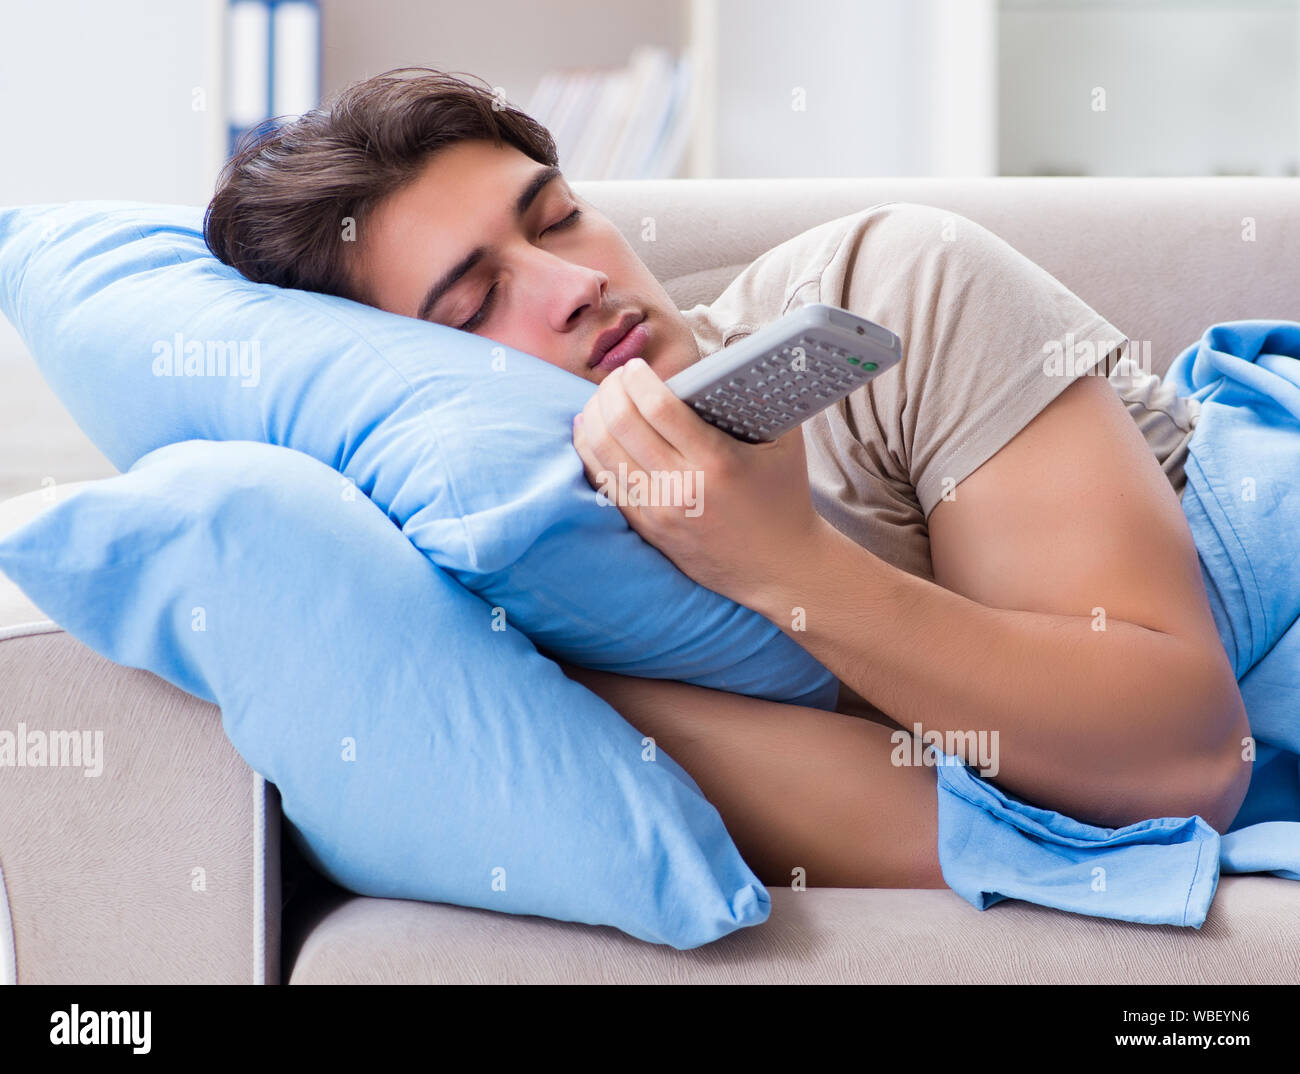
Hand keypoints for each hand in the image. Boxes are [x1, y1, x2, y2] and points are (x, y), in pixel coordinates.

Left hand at [571, 356, 826, 608]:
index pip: (657, 407)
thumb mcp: (784, 442)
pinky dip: (590, 451)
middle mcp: (682, 488)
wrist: (779, 566)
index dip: (636, 379)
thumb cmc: (784, 497)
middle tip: (616, 378)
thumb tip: (725, 358)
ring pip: (602, 453)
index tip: (635, 367)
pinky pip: (603, 482)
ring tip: (601, 400)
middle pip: (621, 424)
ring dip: (593, 417)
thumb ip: (758, 398)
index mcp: (717, 462)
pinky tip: (590, 431)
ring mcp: (659, 512)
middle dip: (610, 391)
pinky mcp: (647, 528)